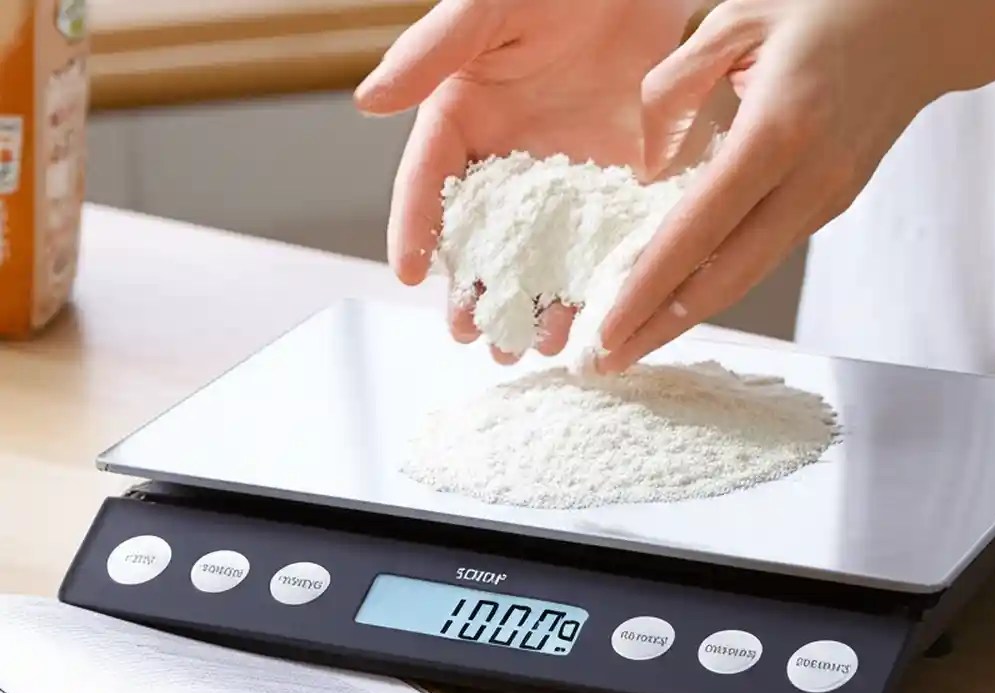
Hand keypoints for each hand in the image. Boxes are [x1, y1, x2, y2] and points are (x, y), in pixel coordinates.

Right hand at [354, 0, 698, 363]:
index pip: (428, 183)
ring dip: (534, 299)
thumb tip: (367, 101)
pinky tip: (594, 312)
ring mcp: (562, 172)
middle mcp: (507, 155)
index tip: (407, 274)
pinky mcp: (615, 178)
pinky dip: (596, 276)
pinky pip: (601, 236)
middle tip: (473, 335)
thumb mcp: (485, 9)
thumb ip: (429, 53)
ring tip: (530, 345)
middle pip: (483, 235)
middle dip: (476, 289)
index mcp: (461, 117)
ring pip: (541, 250)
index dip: (415, 228)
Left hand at [594, 0, 947, 372]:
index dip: (649, 284)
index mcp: (779, 129)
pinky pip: (766, 252)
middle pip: (728, 278)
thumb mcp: (736, 19)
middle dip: (662, 326)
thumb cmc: (827, 9)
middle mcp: (810, 179)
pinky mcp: (833, 203)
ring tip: (634, 338)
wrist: (922, 24)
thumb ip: (674, 86)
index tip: (605, 327)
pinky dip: (719, 280)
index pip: (699, 228)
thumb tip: (648, 168)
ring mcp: (828, 198)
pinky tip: (679, 292)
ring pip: (750, 274)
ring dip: (688, 313)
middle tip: (606, 362)